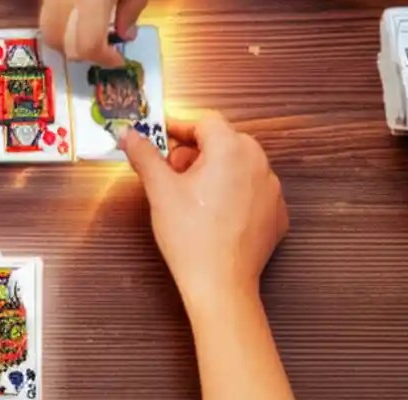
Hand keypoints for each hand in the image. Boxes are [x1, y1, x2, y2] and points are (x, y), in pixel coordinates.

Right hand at [33, 0, 153, 66]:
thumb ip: (133, 2)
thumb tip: (124, 31)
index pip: (87, 45)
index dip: (103, 58)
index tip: (118, 57)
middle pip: (58, 40)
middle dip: (81, 51)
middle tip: (104, 45)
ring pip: (49, 17)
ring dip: (71, 27)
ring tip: (98, 12)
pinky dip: (66, 0)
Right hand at [123, 113, 288, 302]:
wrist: (220, 285)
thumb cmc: (190, 236)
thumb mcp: (160, 190)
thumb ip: (144, 155)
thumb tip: (129, 135)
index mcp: (231, 149)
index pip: (204, 121)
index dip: (179, 128)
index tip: (161, 139)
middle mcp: (258, 162)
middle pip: (224, 141)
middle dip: (196, 151)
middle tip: (172, 172)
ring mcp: (272, 189)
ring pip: (239, 165)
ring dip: (216, 171)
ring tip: (193, 196)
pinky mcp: (277, 213)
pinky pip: (253, 191)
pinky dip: (234, 194)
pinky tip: (215, 214)